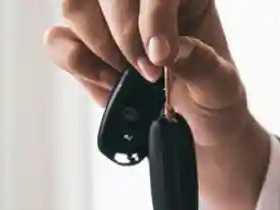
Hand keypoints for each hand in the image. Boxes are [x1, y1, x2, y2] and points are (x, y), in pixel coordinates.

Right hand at [45, 0, 271, 209]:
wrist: (194, 128)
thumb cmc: (211, 99)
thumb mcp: (221, 87)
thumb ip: (204, 66)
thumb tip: (176, 49)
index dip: (155, 13)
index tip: (161, 55)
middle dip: (125, 34)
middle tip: (147, 73)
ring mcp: (104, 17)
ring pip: (77, 6)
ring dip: (100, 47)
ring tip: (129, 79)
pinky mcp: (80, 43)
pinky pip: (58, 40)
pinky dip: (78, 64)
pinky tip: (109, 84)